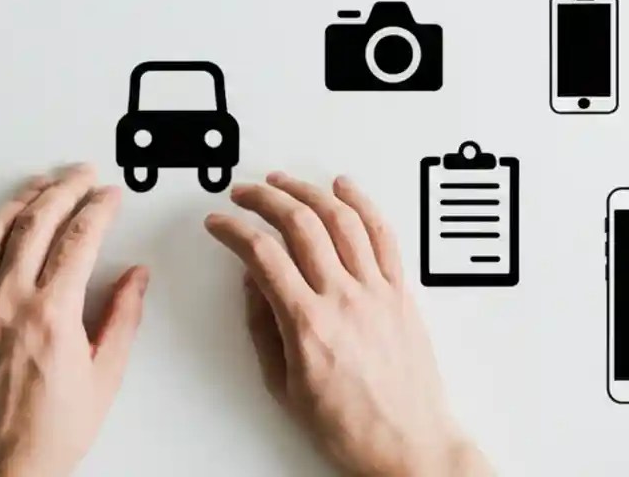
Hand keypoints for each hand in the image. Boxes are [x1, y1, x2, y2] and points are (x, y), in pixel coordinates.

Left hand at [0, 165, 149, 476]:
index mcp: (51, 315)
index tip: (108, 196)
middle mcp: (7, 304)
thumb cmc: (48, 431)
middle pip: (35, 220)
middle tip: (81, 176)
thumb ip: (122, 318)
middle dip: (64, 188)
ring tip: (40, 188)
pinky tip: (0, 233)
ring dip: (20, 202)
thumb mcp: (104, 376)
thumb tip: (135, 276)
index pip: (79, 237)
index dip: (98, 207)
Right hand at [205, 172, 491, 476]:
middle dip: (264, 197)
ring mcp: (377, 291)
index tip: (220, 224)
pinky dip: (362, 203)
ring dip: (308, 191)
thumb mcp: (284, 385)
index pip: (262, 254)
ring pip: (341, 218)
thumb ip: (264, 327)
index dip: (234, 229)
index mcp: (308, 325)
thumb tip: (253, 284)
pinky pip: (383, 234)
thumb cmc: (351, 427)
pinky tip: (345, 189)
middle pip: (300, 224)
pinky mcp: (401, 292)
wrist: (409, 447)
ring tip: (285, 182)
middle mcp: (344, 299)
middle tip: (245, 193)